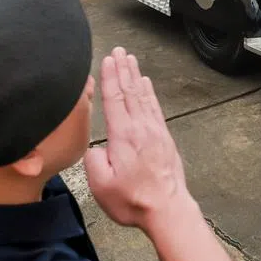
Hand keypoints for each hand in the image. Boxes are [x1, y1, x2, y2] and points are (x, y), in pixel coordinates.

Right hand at [84, 48, 193, 234]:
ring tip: (131, 60)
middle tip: (119, 50)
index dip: (110, 77)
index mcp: (123, 136)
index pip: (114, 99)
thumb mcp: (101, 185)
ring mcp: (154, 132)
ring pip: (143, 96)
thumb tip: (96, 148)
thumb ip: (93, 161)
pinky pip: (154, 108)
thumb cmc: (134, 201)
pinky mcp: (164, 138)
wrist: (167, 210)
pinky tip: (146, 84)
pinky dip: (149, 93)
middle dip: (122, 69)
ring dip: (135, 76)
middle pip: (129, 91)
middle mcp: (141, 128)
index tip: (107, 59)